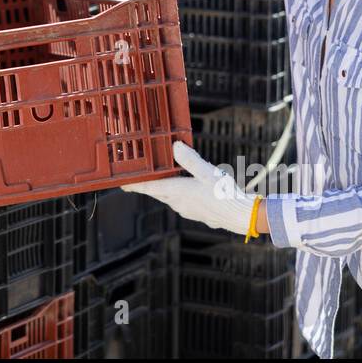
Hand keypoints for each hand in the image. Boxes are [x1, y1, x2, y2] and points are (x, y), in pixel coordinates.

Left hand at [122, 141, 257, 235]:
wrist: (241, 216)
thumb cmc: (224, 194)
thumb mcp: (207, 172)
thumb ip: (190, 159)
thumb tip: (174, 145)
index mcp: (177, 191)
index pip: (149, 187)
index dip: (133, 184)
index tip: (121, 184)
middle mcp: (178, 202)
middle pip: (157, 192)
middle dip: (146, 186)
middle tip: (135, 182)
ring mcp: (187, 209)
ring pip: (169, 198)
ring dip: (162, 190)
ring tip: (159, 181)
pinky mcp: (197, 213)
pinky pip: (181, 202)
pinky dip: (177, 194)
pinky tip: (185, 190)